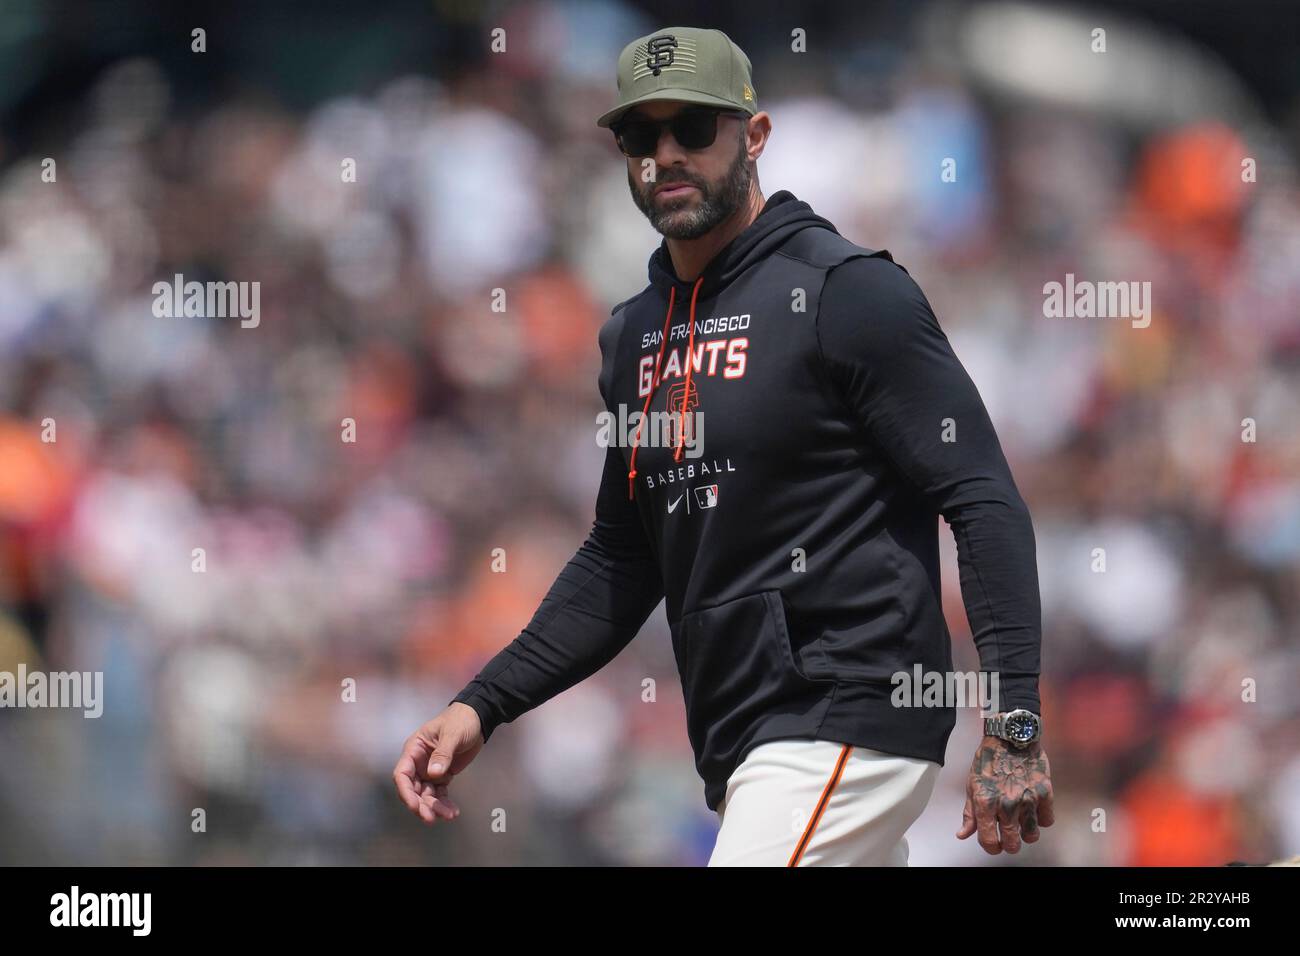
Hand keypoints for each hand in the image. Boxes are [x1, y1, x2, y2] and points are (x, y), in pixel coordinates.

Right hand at [393, 702, 483, 824]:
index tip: (414, 806)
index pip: (402, 774)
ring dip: (435, 807)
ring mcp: (429, 771)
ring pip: (427, 795)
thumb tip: (433, 773)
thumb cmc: (460, 721)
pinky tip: (453, 812)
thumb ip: (443, 753)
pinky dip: (445, 803)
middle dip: (421, 805)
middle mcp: (418, 763)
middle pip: (413, 789)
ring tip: (448, 815)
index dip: (406, 792)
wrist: (477, 719)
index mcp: (414, 750)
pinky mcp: (442, 776)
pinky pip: (440, 794)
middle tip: (431, 818)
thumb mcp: (452, 734)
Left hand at [956, 736, 1053, 853]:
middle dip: (1009, 845)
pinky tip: (1034, 811)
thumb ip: (970, 813)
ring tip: (1022, 825)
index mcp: (985, 803)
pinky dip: (1041, 819)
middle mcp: (1007, 805)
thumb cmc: (988, 760)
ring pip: (1032, 835)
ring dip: (1026, 834)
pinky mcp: (1045, 793)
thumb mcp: (972, 785)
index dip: (991, 847)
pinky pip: (1047, 820)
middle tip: (1009, 838)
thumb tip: (963, 834)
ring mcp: (1028, 800)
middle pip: (1012, 843)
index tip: (993, 845)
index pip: (988, 841)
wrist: (1009, 737)